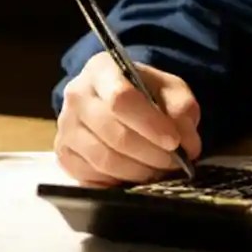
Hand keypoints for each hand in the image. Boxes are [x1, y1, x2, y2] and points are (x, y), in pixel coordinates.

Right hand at [55, 51, 201, 185]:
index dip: (150, 124)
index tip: (174, 141)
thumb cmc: (145, 92)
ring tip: (158, 169)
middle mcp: (76, 96)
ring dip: (138, 171)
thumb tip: (186, 144)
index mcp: (101, 70)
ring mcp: (66, 128)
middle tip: (173, 161)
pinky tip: (136, 174)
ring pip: (104, 159)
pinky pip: (92, 177)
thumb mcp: (171, 89)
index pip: (120, 99)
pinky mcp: (64, 155)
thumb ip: (182, 110)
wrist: (118, 101)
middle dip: (150, 153)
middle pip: (113, 133)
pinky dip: (120, 182)